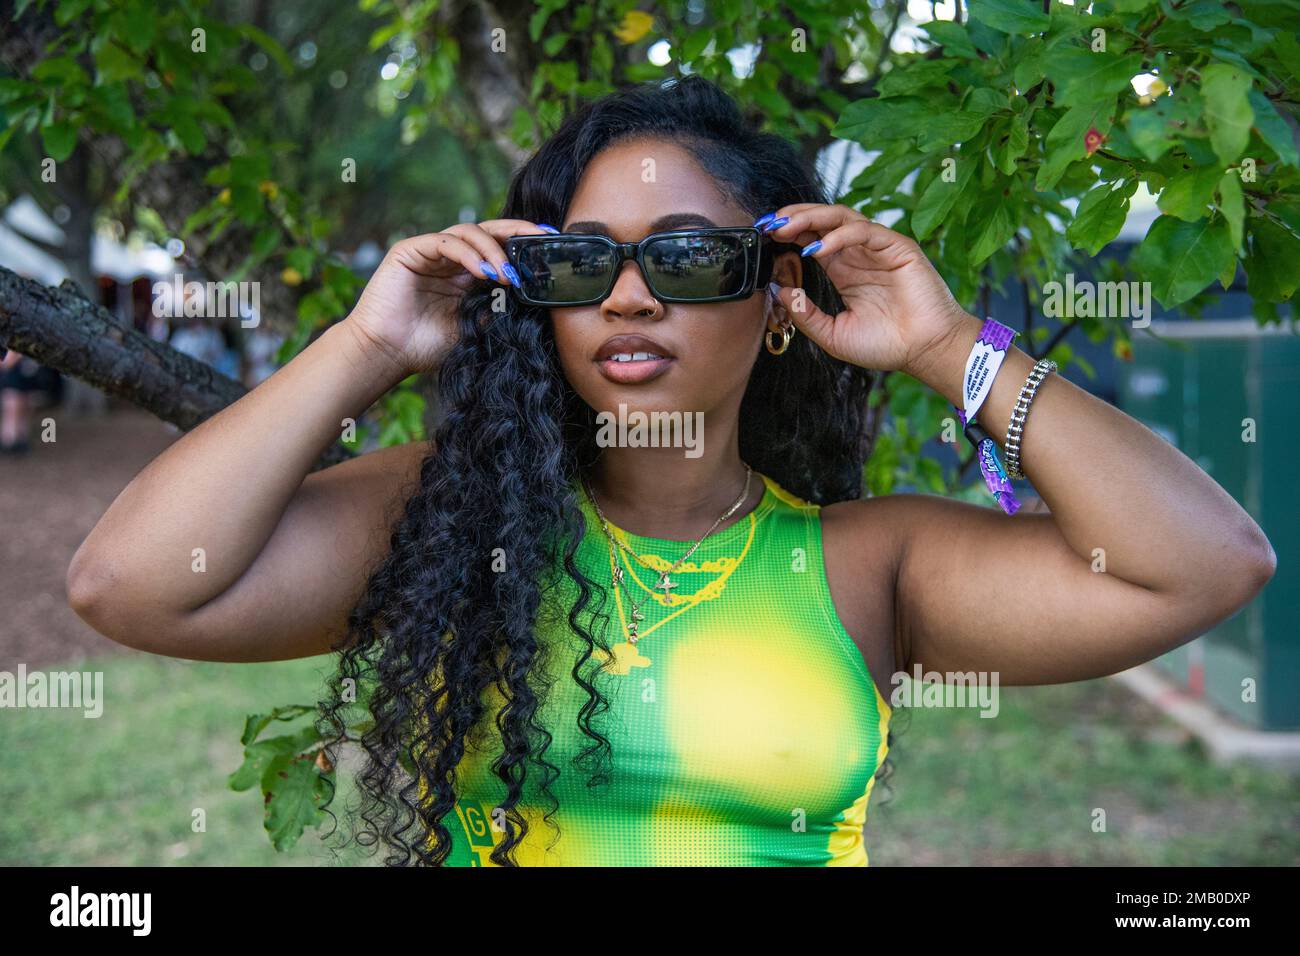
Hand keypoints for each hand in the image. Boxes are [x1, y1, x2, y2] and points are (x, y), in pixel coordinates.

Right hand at [345, 219, 552, 374]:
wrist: (386, 355)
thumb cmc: (425, 346)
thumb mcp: (475, 327)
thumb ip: (498, 307)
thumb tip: (532, 295)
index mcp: (466, 274)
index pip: (500, 249)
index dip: (525, 244)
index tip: (552, 248)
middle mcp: (451, 258)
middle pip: (490, 232)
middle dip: (519, 233)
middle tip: (543, 239)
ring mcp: (430, 251)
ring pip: (469, 233)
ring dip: (494, 251)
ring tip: (510, 274)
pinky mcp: (410, 250)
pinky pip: (445, 243)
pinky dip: (469, 254)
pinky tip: (486, 272)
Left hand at [764, 203, 972, 375]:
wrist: (924, 352)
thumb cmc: (886, 345)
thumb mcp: (832, 334)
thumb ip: (805, 314)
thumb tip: (779, 291)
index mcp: (843, 270)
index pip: (811, 239)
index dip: (788, 233)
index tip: (762, 236)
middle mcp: (858, 255)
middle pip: (822, 222)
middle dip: (793, 218)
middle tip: (768, 224)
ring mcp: (877, 248)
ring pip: (841, 218)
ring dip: (811, 218)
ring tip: (786, 227)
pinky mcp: (897, 247)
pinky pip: (864, 231)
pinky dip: (839, 235)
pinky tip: (818, 248)